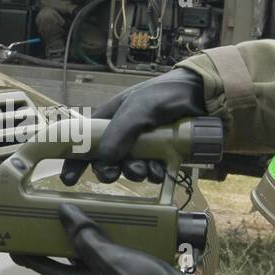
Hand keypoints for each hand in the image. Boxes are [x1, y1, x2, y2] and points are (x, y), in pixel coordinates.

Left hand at [11, 204, 180, 274]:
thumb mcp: (106, 257)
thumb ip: (85, 237)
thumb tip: (63, 213)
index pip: (47, 266)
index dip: (29, 256)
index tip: (11, 246)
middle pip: (68, 255)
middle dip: (56, 238)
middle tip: (44, 218)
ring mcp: (113, 271)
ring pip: (91, 248)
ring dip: (83, 232)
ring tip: (76, 211)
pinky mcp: (130, 264)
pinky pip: (112, 244)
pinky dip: (107, 231)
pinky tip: (111, 219)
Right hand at [61, 68, 206, 184]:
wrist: (205, 95)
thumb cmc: (166, 94)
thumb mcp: (139, 108)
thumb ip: (120, 132)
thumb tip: (104, 160)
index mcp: (111, 118)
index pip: (84, 141)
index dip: (75, 160)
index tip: (69, 179)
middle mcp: (125, 132)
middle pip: (107, 160)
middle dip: (111, 170)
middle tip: (115, 175)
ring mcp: (145, 144)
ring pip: (131, 167)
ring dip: (136, 173)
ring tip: (147, 171)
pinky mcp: (163, 153)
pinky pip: (152, 170)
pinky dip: (154, 174)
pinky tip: (162, 171)